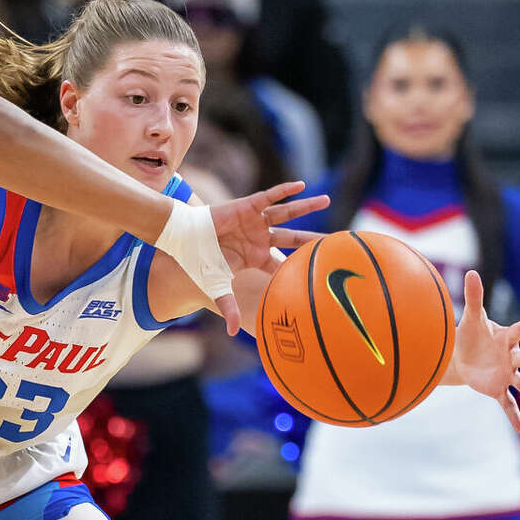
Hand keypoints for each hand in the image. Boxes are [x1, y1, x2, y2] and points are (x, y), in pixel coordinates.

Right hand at [207, 182, 329, 333]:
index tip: (319, 274)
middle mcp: (260, 239)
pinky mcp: (247, 206)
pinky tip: (301, 186)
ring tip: (326, 200)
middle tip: (336, 242)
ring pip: (287, 214)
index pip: (282, 264)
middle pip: (294, 239)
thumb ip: (229, 307)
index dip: (298, 270)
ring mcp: (255, 222)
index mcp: (256, 257)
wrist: (183, 239)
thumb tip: (233, 333)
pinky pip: (269, 196)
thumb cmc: (198, 261)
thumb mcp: (216, 286)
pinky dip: (285, 191)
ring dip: (306, 207)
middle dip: (314, 241)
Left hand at [452, 269, 519, 432]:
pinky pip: (508, 405)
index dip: (519, 329)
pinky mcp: (498, 389)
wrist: (460, 356)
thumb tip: (471, 272)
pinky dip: (514, 417)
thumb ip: (473, 297)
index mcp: (506, 339)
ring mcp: (507, 375)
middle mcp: (511, 357)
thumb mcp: (471, 318)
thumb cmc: (469, 335)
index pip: (514, 332)